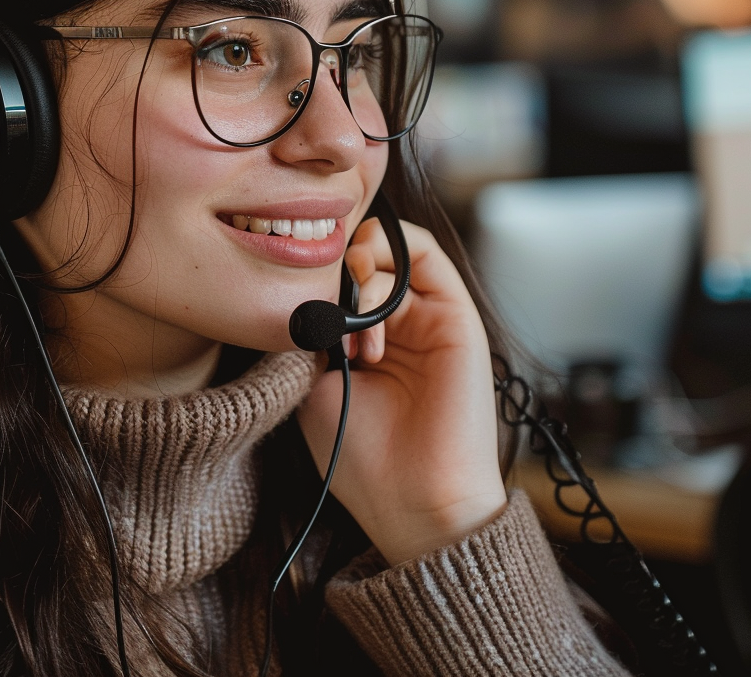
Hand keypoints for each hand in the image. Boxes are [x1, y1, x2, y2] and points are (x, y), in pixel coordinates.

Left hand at [295, 218, 506, 566]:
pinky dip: (389, 256)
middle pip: (362, 258)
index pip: (339, 278)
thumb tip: (305, 290)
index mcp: (366, 339)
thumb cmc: (365, 458)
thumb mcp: (316, 384)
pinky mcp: (456, 314)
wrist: (414, 501)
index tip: (294, 310)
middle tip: (324, 323)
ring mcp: (427, 316)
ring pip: (389, 250)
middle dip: (334, 276)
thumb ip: (313, 332)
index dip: (314, 277)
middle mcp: (399, 323)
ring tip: (351, 331)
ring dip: (358, 273)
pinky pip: (426, 254)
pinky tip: (369, 306)